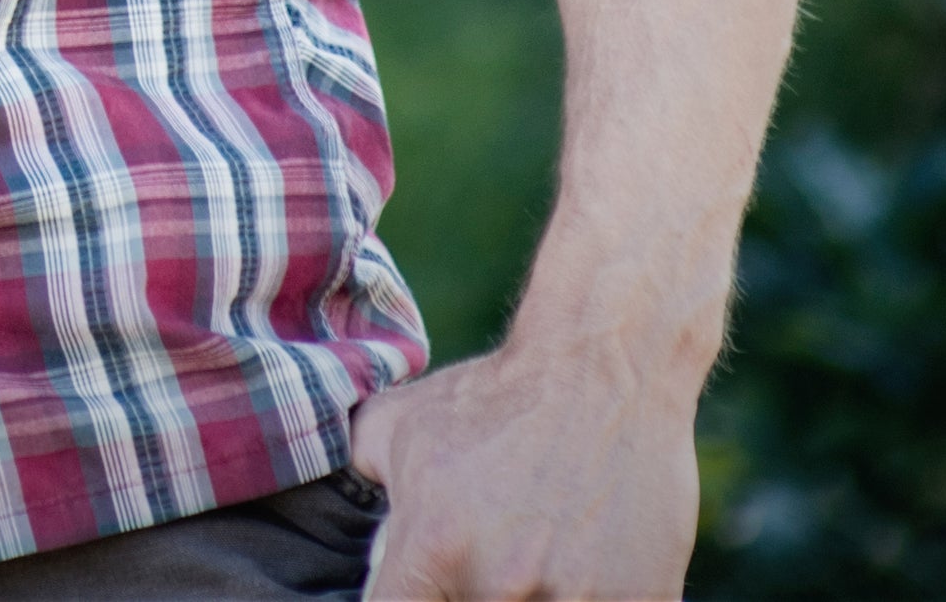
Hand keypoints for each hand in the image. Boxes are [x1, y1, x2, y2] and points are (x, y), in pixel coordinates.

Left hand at [353, 348, 699, 599]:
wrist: (605, 368)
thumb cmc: (496, 397)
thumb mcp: (397, 424)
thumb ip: (357, 481)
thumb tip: (340, 530)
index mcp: (435, 544)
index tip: (416, 590)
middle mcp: (502, 584)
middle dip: (467, 592)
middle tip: (491, 556)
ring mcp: (577, 601)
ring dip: (533, 597)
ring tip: (538, 552)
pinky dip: (587, 596)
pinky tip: (585, 565)